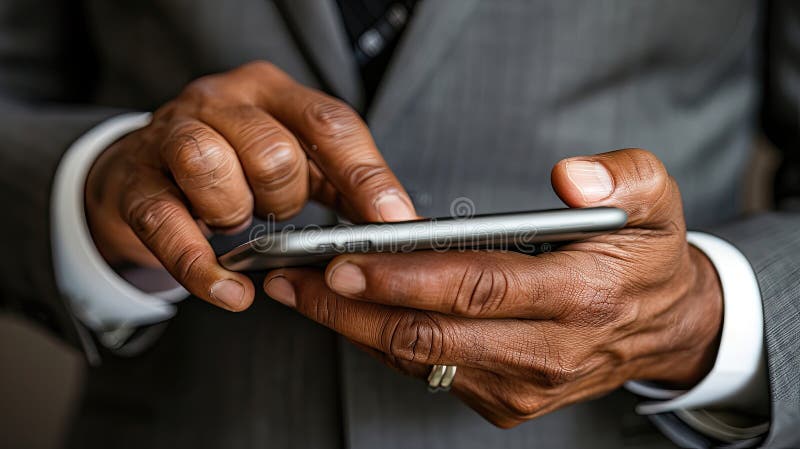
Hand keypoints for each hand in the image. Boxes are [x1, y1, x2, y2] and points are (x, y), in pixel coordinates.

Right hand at [86, 61, 414, 311]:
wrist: (142, 171)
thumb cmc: (234, 167)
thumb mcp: (295, 163)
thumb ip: (344, 186)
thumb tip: (400, 225)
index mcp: (274, 93)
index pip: (330, 124)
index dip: (366, 177)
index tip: (394, 223)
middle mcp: (222, 101)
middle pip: (273, 149)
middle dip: (285, 198)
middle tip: (277, 212)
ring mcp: (171, 134)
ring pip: (210, 164)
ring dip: (234, 211)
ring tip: (235, 221)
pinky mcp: (136, 181)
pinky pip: (166, 222)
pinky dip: (200, 265)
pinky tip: (230, 292)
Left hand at [263, 149, 722, 426]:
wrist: (665, 328)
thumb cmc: (645, 257)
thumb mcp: (656, 200)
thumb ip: (619, 179)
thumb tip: (566, 178)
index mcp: (580, 297)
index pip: (476, 287)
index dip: (404, 277)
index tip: (344, 260)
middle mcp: (547, 352)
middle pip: (429, 335)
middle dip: (352, 309)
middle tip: (296, 278)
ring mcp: (523, 386)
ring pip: (420, 360)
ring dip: (353, 328)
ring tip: (302, 291)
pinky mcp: (508, 403)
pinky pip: (430, 372)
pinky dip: (384, 343)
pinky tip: (349, 313)